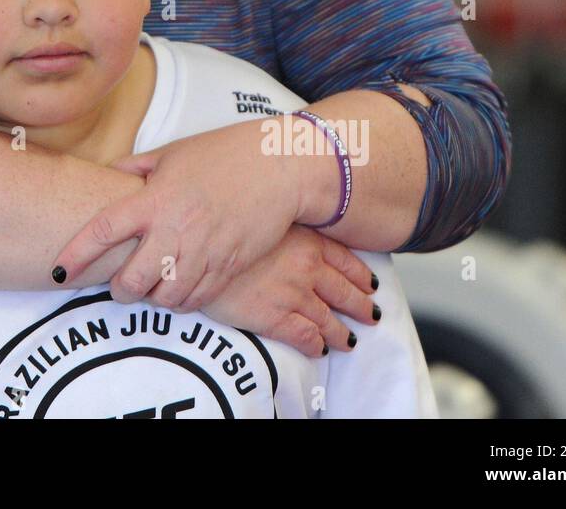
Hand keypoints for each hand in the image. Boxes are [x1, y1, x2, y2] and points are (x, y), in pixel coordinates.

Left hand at [52, 121, 303, 310]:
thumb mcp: (173, 153)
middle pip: (132, 279)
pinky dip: (181, 301)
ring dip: (151, 297)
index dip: (76, 255)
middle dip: (119, 289)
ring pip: (163, 297)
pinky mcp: (227, 267)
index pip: (103, 231)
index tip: (59, 270)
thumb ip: (136, 168)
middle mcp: (175, 229)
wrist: (279, 168)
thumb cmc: (224, 154)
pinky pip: (195, 300)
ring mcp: (203, 252)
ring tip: (149, 287)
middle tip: (118, 285)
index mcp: (155, 199)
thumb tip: (107, 174)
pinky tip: (177, 290)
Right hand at [198, 225, 379, 356]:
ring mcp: (294, 295)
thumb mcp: (260, 216)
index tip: (369, 283)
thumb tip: (289, 223)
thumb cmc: (224, 229)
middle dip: (360, 305)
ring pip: (329, 319)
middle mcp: (307, 268)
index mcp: (306, 241)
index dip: (360, 274)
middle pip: (344, 291)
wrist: (196, 253)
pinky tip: (319, 349)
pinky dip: (316, 345)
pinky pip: (306, 337)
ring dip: (342, 332)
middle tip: (370, 313)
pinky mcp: (276, 319)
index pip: (345, 260)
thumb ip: (282, 222)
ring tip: (349, 340)